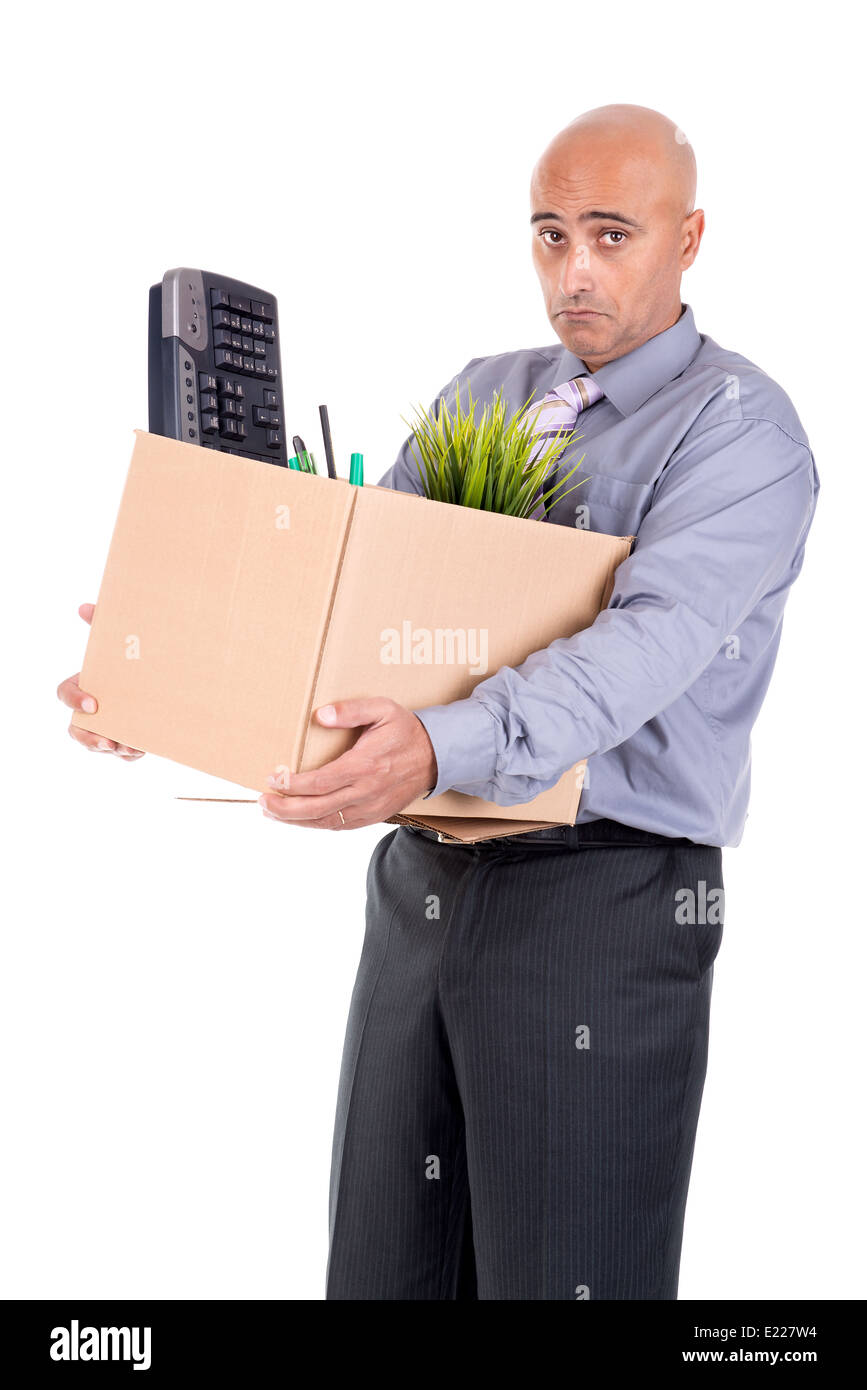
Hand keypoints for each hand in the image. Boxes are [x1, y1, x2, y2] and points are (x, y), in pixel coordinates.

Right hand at [57, 603, 144, 759]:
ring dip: (112, 749)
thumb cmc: (129, 660)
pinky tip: (140, 749)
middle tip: (109, 742)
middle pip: (76, 730)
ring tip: (130, 748)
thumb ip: (100, 625)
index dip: (74, 700)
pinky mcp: (122, 740)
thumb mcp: (116, 643)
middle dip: (90, 739)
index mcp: (82, 685)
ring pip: (98, 745)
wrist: (159, 679)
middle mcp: (89, 710)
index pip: (65, 694)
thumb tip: (84, 607)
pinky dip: (129, 754)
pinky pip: (120, 754)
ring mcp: (103, 726)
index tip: (93, 704)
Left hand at [258, 698, 437, 830]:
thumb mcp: (382, 709)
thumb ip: (350, 711)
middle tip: (263, 802)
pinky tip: (300, 818)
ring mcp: (370, 808)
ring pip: (326, 822)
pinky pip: (340, 826)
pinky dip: (316, 825)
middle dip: (285, 809)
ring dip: (296, 820)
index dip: (292, 784)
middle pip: (317, 808)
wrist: (437, 757)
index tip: (273, 778)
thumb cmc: (406, 731)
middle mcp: (366, 792)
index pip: (320, 782)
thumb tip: (319, 716)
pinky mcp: (374, 816)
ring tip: (273, 812)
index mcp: (364, 766)